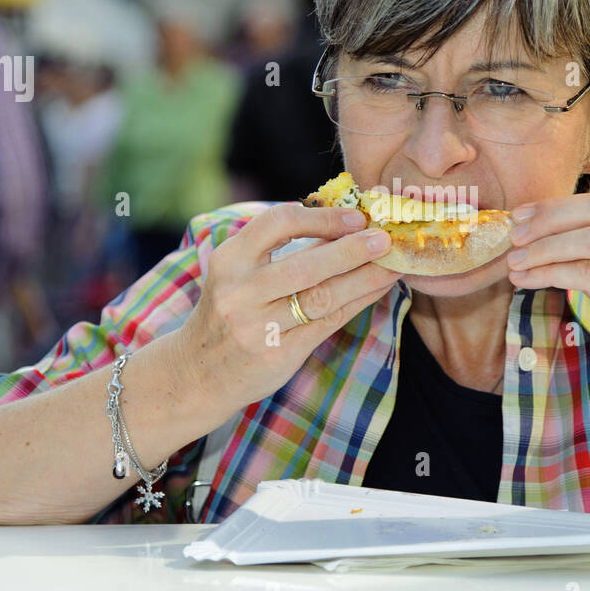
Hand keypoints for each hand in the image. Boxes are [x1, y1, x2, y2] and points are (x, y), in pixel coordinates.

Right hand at [173, 204, 401, 416]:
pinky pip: (327, 323)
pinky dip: (357, 302)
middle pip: (306, 265)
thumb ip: (283, 250)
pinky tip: (377, 289)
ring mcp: (257, 327)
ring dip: (364, 277)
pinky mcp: (277, 355)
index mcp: (228, 260)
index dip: (321, 218)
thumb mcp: (239, 275)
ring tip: (393, 264)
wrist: (197, 374)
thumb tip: (345, 225)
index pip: (277, 224)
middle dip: (351, 249)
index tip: (355, 217)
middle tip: (385, 238)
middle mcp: (239, 293)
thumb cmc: (229, 313)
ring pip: (322, 297)